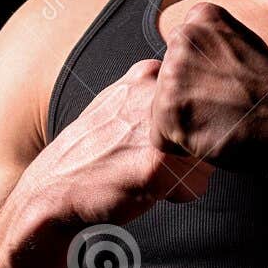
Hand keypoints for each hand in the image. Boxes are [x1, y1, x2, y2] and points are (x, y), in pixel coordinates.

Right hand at [26, 58, 213, 226]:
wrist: (55, 189)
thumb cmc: (95, 152)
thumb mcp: (120, 103)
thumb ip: (159, 97)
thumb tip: (211, 110)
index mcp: (148, 73)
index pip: (204, 100)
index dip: (188, 127)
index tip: (161, 138)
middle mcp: (156, 93)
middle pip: (210, 127)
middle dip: (191, 149)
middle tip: (153, 159)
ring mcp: (157, 125)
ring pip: (208, 156)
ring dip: (188, 172)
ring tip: (149, 173)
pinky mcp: (158, 161)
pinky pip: (197, 184)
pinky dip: (179, 193)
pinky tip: (148, 188)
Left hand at [151, 1, 267, 175]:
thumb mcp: (245, 46)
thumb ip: (210, 44)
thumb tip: (182, 52)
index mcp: (202, 18)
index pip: (180, 53)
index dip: (202, 78)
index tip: (228, 84)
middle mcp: (183, 39)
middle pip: (166, 81)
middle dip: (189, 99)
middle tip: (225, 106)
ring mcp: (173, 74)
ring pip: (161, 109)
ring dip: (186, 124)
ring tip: (221, 121)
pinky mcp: (168, 110)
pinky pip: (160, 138)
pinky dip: (182, 147)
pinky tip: (213, 136)